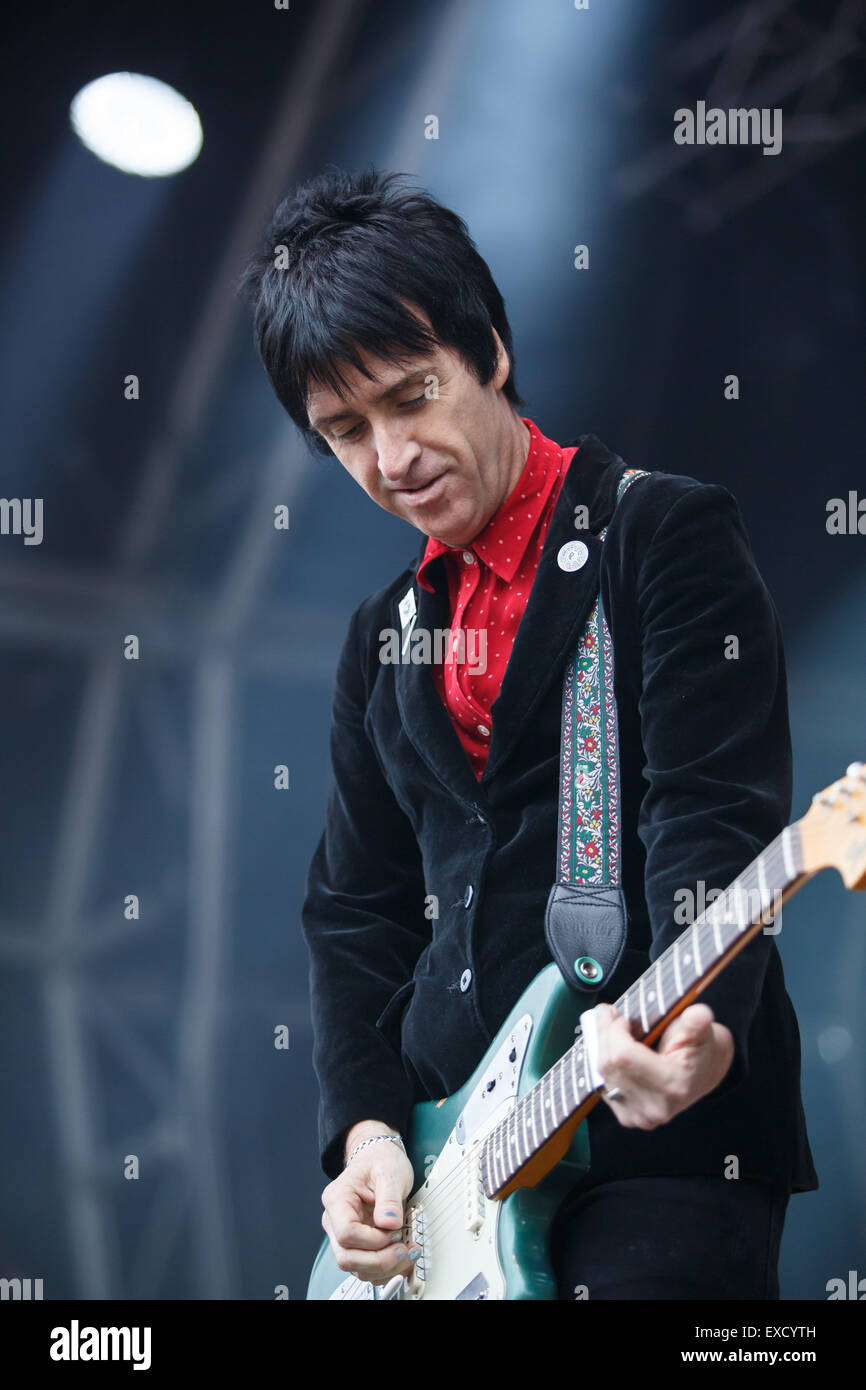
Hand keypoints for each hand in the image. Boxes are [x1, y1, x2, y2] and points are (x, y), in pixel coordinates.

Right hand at [321, 1134, 419, 1285]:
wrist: (379, 1159)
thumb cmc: (380, 1162)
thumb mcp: (390, 1173)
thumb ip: (389, 1199)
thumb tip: (389, 1224)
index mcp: (337, 1199)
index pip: (346, 1233)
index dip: (372, 1240)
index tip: (394, 1233)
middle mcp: (335, 1221)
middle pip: (346, 1257)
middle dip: (379, 1261)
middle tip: (404, 1251)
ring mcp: (343, 1236)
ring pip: (355, 1268)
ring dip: (384, 1268)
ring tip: (408, 1253)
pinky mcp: (357, 1245)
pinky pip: (365, 1268)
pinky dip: (385, 1270)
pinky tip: (401, 1259)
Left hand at [591, 1002, 734, 1128]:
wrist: (701, 1075)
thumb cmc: (699, 1050)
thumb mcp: (702, 1031)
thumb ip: (698, 1021)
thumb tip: (699, 1014)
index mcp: (672, 1085)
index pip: (623, 1056)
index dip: (614, 1032)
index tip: (620, 1016)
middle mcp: (655, 1107)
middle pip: (609, 1065)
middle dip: (604, 1035)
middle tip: (608, 1014)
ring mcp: (640, 1117)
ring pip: (602, 1075)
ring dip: (601, 1048)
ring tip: (610, 1029)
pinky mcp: (629, 1118)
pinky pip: (603, 1086)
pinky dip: (604, 1065)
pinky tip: (612, 1051)